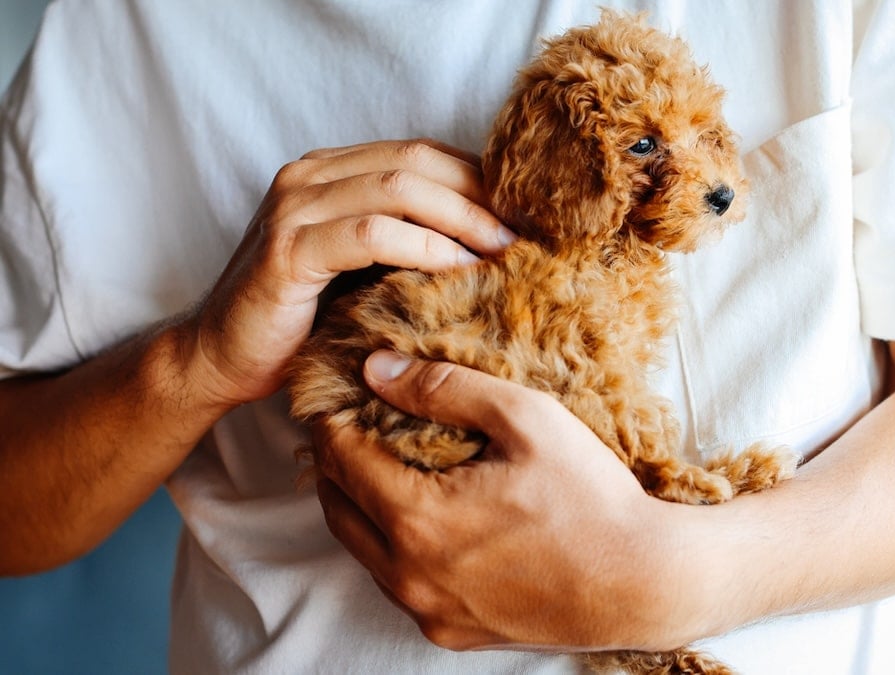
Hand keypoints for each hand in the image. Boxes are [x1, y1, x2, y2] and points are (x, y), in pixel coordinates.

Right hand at [181, 140, 514, 406]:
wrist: (220, 358)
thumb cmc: (301, 321)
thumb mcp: (363, 271)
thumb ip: (407, 243)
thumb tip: (492, 244)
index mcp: (330, 171)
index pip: (420, 154)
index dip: (477, 178)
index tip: (524, 214)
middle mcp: (309, 176)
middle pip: (416, 161)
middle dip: (479, 194)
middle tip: (523, 233)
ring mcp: (295, 207)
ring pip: (399, 188)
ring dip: (461, 219)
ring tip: (501, 252)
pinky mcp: (288, 248)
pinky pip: (373, 234)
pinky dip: (424, 248)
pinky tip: (458, 271)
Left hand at [313, 353, 698, 651]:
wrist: (643, 583)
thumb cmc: (591, 498)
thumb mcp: (526, 419)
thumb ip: (445, 389)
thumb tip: (376, 369)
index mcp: (418, 518)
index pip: (339, 460)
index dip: (333, 421)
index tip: (340, 397)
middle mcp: (409, 575)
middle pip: (337, 508)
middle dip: (336, 463)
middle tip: (355, 428)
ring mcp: (429, 610)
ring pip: (363, 551)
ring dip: (363, 507)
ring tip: (387, 469)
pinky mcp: (452, 632)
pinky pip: (400, 585)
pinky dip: (396, 548)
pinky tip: (429, 520)